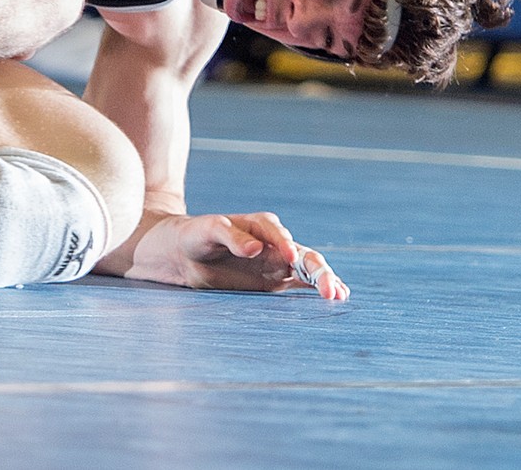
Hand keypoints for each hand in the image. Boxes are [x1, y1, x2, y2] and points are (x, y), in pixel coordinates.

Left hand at [127, 210, 349, 299]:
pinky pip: (302, 283)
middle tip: (329, 289)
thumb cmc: (193, 235)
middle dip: (318, 270)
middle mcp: (273, 242)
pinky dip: (318, 288)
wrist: (181, 254)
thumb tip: (255, 248)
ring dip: (325, 280)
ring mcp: (277, 262)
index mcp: (258, 225)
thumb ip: (230, 236)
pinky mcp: (275, 279)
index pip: (277, 233)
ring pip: (308, 269)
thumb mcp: (206, 231)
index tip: (290, 258)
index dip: (284, 245)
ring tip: (339, 295)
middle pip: (303, 253)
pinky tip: (337, 296)